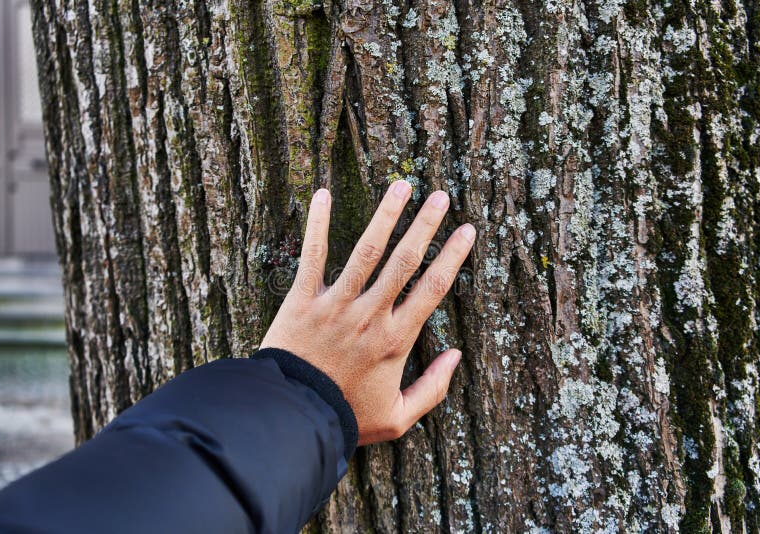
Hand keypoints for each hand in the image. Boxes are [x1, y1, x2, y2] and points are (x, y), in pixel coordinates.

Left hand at [260, 182, 474, 444]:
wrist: (292, 417)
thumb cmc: (345, 417)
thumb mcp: (398, 418)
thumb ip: (432, 389)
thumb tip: (456, 357)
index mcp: (395, 339)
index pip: (432, 288)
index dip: (453, 256)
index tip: (467, 230)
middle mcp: (370, 315)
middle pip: (404, 261)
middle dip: (425, 225)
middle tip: (440, 196)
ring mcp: (335, 304)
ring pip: (365, 251)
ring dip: (385, 215)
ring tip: (401, 184)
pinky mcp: (302, 300)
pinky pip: (312, 256)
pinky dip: (317, 224)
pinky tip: (323, 193)